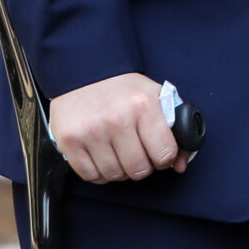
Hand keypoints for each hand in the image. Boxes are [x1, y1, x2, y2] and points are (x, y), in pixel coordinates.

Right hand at [49, 73, 187, 183]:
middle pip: (138, 170)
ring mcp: (91, 131)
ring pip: (114, 175)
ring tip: (119, 154)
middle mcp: (117, 119)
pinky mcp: (69, 141)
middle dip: (143, 166)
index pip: (164, 153)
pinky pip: (90, 176)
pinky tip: (102, 157)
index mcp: (144, 106)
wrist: (86, 72)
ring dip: (120, 170)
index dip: (165, 159)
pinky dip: (98, 173)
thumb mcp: (158, 98)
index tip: (159, 154)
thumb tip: (180, 165)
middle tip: (138, 154)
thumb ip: (178, 128)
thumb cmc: (126, 89)